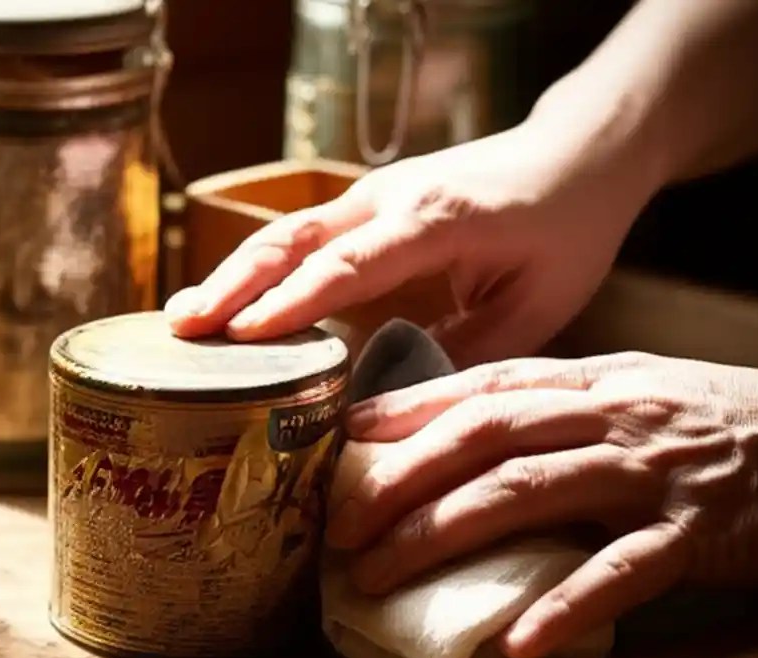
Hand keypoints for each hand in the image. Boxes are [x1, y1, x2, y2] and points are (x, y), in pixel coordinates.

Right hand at [165, 113, 661, 367]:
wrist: (577, 155)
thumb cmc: (565, 230)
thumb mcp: (536, 307)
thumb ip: (464, 354)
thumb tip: (391, 402)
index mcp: (434, 223)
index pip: (347, 266)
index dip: (291, 304)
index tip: (240, 338)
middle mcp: (390, 200)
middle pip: (295, 240)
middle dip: (234, 286)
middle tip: (182, 330)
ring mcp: (372, 195)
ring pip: (286, 233)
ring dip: (232, 275)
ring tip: (180, 319)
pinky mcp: (366, 204)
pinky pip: (303, 236)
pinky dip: (259, 268)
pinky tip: (225, 300)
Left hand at [329, 351, 757, 657]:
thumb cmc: (721, 424)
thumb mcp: (635, 396)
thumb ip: (558, 410)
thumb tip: (468, 437)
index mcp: (593, 381)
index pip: (483, 386)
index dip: (407, 408)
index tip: (343, 437)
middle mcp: (612, 415)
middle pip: (484, 437)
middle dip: (400, 482)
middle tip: (339, 528)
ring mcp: (653, 470)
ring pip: (529, 493)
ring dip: (442, 535)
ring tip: (380, 576)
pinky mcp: (699, 532)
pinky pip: (624, 569)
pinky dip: (566, 603)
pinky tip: (516, 639)